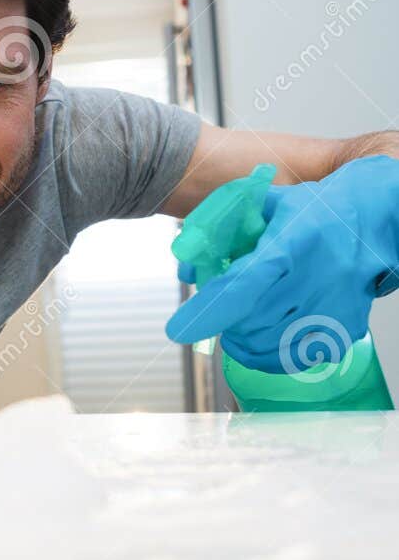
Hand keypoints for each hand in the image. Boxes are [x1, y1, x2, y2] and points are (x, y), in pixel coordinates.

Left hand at [165, 155, 398, 372]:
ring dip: (243, 343)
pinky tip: (262, 345)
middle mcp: (316, 275)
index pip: (245, 283)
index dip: (211, 310)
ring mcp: (334, 304)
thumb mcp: (274, 201)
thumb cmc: (325, 208)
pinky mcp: (345, 325)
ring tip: (235, 331)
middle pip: (253, 320)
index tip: (180, 329)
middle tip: (211, 319)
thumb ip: (230, 220)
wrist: (380, 216)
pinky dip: (273, 357)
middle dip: (224, 323)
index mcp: (294, 240)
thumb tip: (190, 245)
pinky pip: (301, 356)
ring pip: (273, 344)